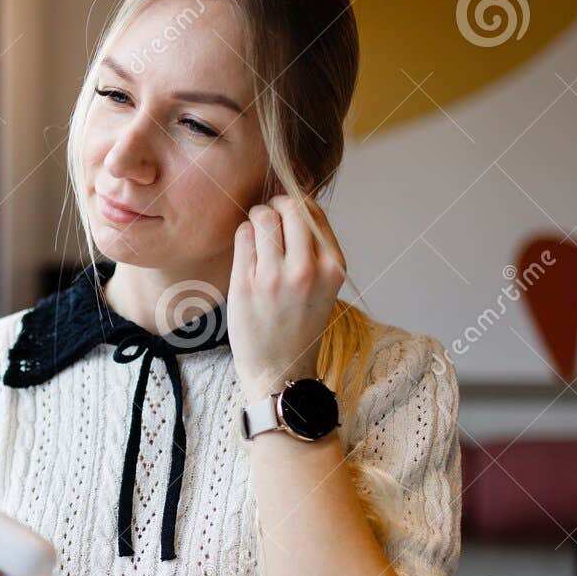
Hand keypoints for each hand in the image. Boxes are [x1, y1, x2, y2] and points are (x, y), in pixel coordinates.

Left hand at [226, 193, 345, 400]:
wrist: (280, 370)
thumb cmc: (299, 326)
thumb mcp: (323, 285)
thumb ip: (314, 248)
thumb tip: (294, 205)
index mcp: (334, 266)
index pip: (314, 211)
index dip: (296, 205)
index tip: (286, 215)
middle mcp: (308, 268)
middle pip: (289, 206)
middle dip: (275, 205)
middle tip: (267, 219)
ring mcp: (275, 276)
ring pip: (263, 216)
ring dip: (256, 218)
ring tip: (255, 235)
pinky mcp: (247, 284)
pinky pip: (243, 236)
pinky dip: (243, 236)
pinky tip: (247, 254)